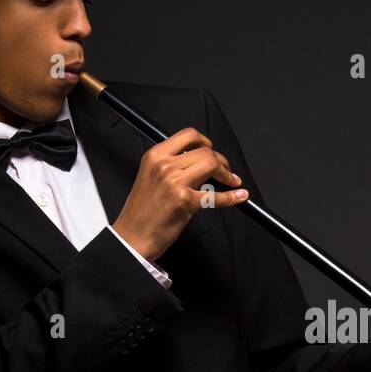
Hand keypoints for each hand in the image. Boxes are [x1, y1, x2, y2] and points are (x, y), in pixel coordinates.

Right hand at [114, 126, 247, 260]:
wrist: (132, 236)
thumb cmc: (141, 211)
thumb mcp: (150, 176)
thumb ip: (171, 164)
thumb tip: (197, 160)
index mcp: (155, 156)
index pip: (189, 135)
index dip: (206, 142)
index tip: (212, 151)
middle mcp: (165, 165)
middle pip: (205, 151)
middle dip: (221, 161)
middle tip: (226, 171)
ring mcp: (175, 182)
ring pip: (212, 165)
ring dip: (227, 174)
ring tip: (231, 182)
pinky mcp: (186, 201)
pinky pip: (216, 195)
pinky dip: (232, 196)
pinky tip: (238, 196)